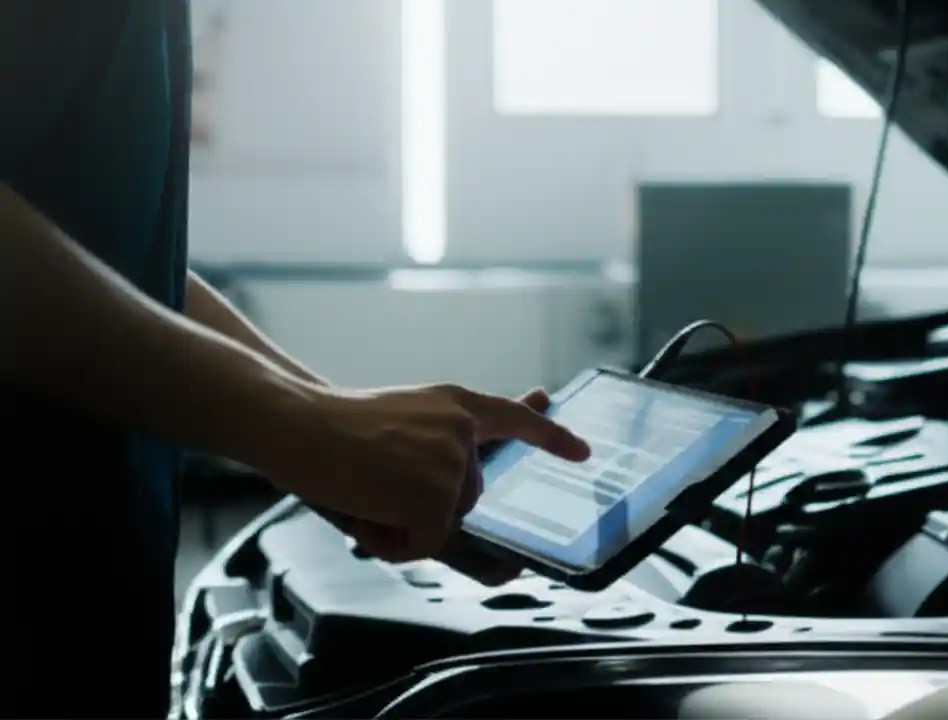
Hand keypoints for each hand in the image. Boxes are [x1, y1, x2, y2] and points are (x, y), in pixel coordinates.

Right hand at [265, 384, 585, 581]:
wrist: (296, 423)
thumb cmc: (338, 426)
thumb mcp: (407, 418)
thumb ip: (453, 433)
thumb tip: (499, 440)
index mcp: (455, 403)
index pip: (513, 419)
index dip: (550, 436)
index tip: (583, 453)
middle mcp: (462, 429)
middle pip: (467, 497)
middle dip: (424, 504)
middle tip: (375, 480)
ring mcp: (451, 462)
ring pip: (444, 522)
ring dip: (404, 523)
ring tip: (365, 489)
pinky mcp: (434, 496)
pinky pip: (424, 544)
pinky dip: (393, 543)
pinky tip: (365, 512)